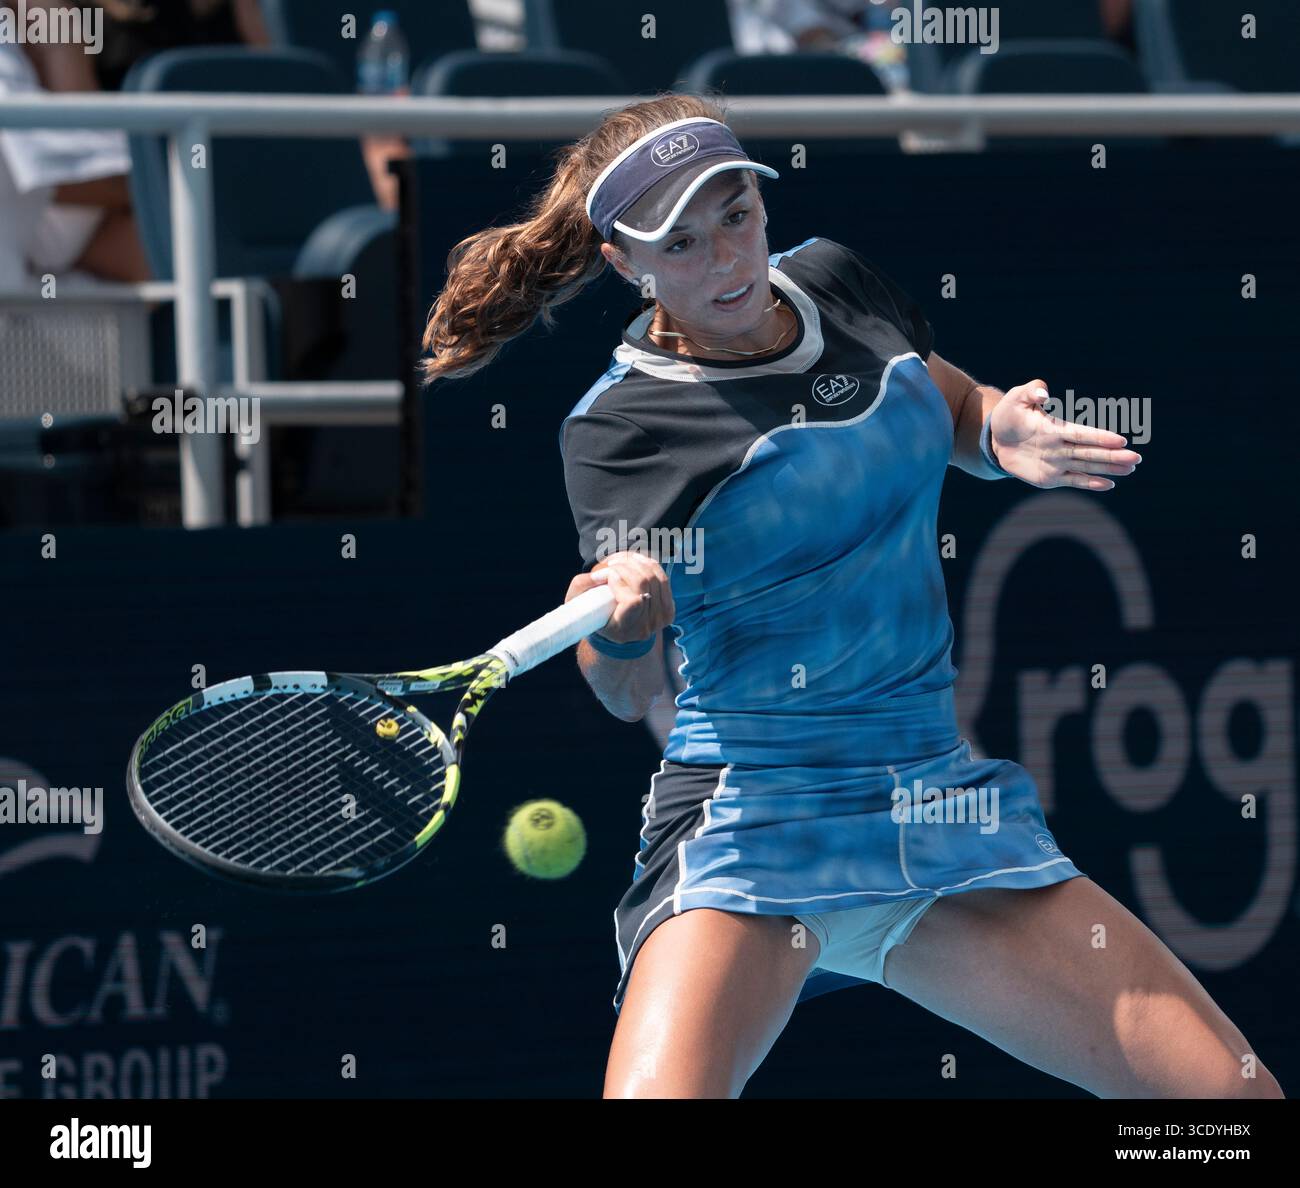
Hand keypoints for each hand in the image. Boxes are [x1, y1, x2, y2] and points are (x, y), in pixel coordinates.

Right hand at [564, 551, 674, 644]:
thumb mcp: (577, 602)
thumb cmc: (592, 613)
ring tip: (620, 562)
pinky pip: (663, 578)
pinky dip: (648, 565)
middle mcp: (645, 628)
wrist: (614, 629)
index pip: (633, 601)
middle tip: (612, 565)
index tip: (609, 576)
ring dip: (635, 563)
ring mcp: (660, 620)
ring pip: (654, 577)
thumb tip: (601, 573)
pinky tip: (635, 562)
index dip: (620, 583)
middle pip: (643, 583)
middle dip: (625, 567)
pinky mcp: (669, 610)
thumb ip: (583, 585)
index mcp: (622, 630)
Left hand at [989, 381, 1141, 490]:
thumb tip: (1044, 393)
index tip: (1121, 440)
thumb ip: (1031, 391)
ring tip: (1130, 469)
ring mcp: (1058, 463)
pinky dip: (1089, 483)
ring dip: (1108, 469)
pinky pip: (1072, 481)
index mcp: (1057, 428)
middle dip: (1113, 456)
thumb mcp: (1016, 398)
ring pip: (1087, 467)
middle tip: (1136, 458)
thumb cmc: (1009, 415)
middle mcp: (1062, 446)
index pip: (1082, 434)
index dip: (1100, 438)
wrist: (995, 439)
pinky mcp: (1049, 478)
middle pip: (1091, 452)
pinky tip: (1108, 484)